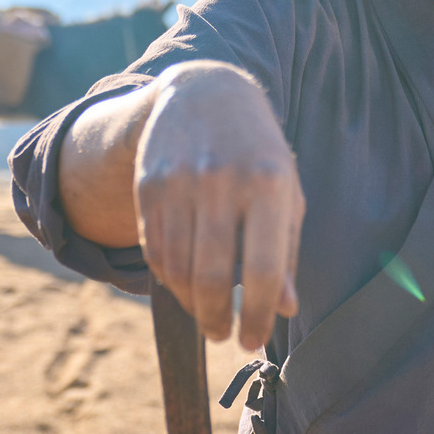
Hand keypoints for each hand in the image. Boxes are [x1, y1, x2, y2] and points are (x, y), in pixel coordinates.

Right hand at [134, 62, 303, 349]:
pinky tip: (184, 285)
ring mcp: (179, 181)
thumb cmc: (258, 152)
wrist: (205, 92)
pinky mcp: (148, 185)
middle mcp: (222, 181)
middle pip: (211, 275)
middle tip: (225, 337)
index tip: (252, 341)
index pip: (263, 269)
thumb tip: (283, 308)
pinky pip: (153, 249)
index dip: (257, 315)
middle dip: (217, 320)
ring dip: (191, 305)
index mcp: (269, 184)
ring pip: (177, 268)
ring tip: (207, 315)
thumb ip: (286, 251)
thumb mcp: (286, 193)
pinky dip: (168, 278)